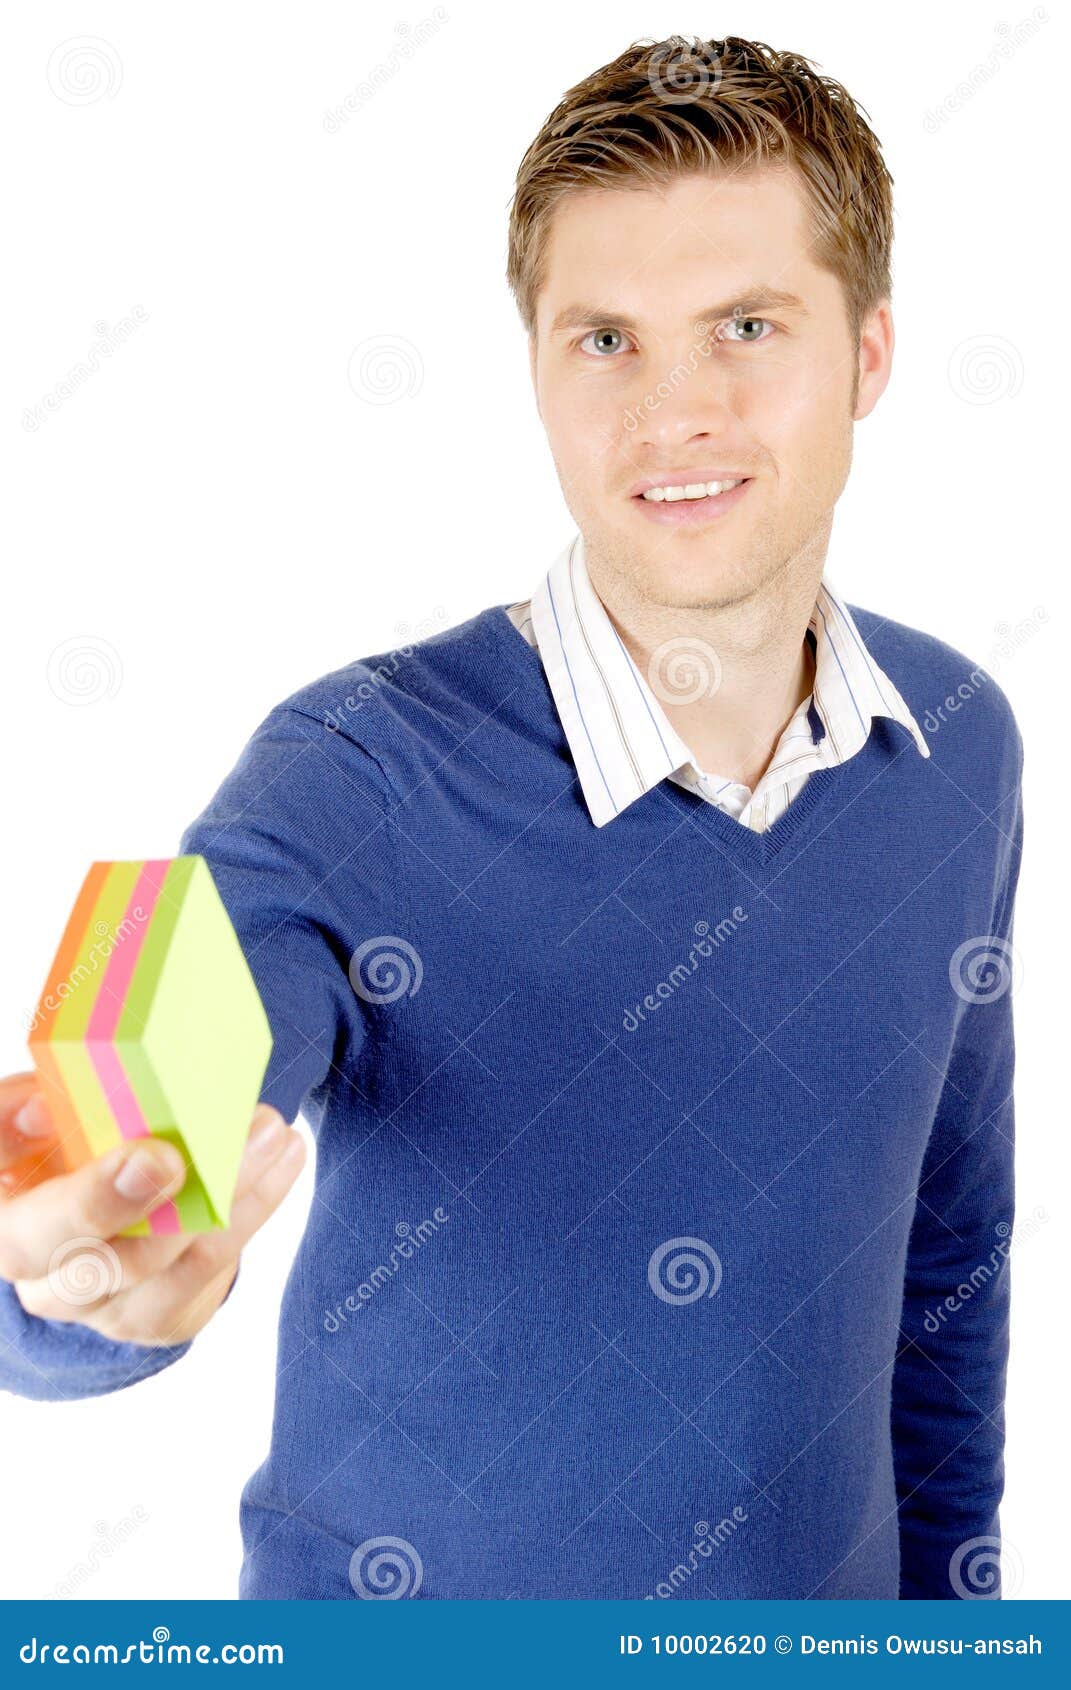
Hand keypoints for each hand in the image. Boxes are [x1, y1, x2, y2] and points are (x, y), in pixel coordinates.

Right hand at [0, 1071, 305, 1345]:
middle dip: (113, 1204)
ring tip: (267, 1129)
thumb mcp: (42, 1125)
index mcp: (2, 1214)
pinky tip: (283, 1159)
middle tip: (168, 1155)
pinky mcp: (150, 1316)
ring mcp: (93, 1304)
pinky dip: (251, 1210)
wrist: (101, 1237)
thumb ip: (35, 1105)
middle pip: (62, 1254)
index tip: (50, 1115)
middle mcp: (34, 1270)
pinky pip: (204, 1271)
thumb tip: (43, 1105)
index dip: (10, 1150)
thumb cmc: (70, 1156)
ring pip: (152, 1265)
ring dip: (220, 1194)